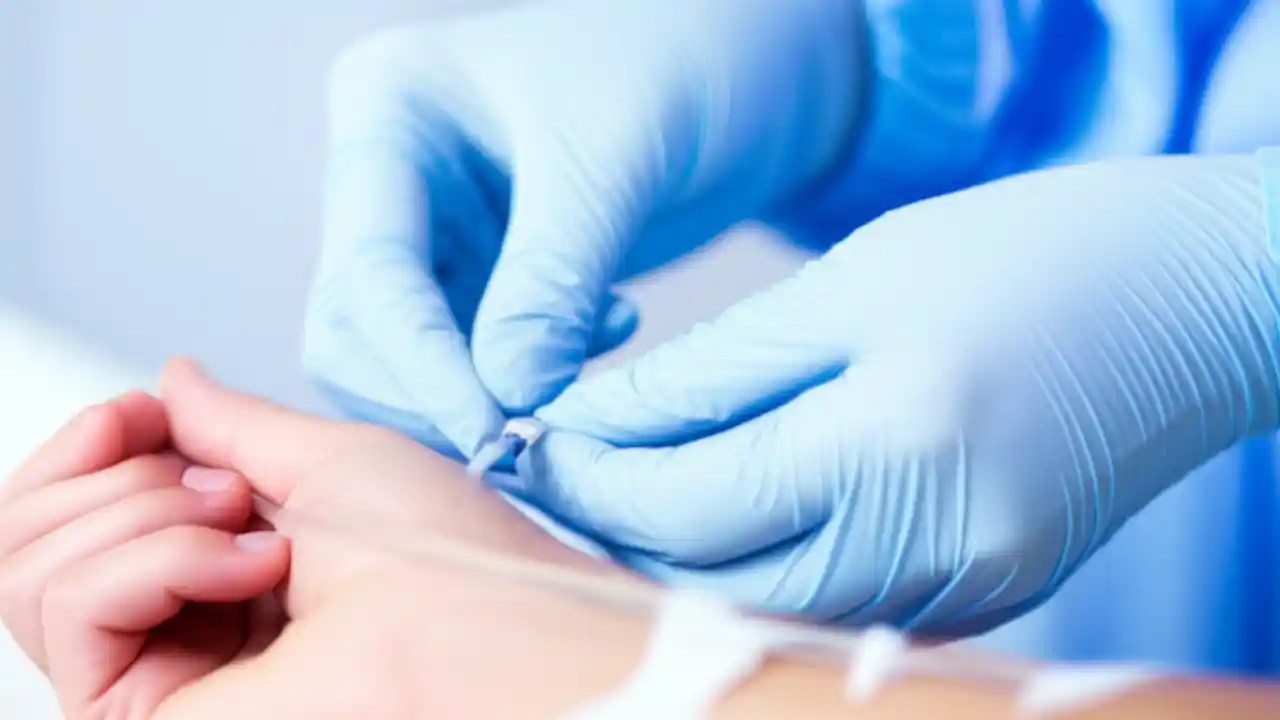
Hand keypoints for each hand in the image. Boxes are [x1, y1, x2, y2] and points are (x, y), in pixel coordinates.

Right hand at [3, 360, 619, 717]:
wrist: (484, 631)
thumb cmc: (442, 555)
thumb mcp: (327, 460)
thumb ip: (234, 426)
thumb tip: (171, 382)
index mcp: (225, 565)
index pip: (83, 503)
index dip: (95, 439)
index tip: (142, 410)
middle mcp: (183, 624)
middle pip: (36, 530)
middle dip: (124, 474)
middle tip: (233, 489)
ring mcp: (159, 674)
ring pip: (32, 563)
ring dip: (144, 515)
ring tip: (258, 534)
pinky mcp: (140, 717)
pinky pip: (69, 603)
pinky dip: (158, 559)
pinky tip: (252, 569)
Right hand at [305, 0, 862, 456]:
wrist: (748, 63)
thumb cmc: (684, 64)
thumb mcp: (616, 161)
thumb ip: (552, 279)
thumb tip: (504, 397)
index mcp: (390, 110)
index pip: (372, 270)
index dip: (422, 367)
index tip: (492, 435)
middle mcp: (388, 176)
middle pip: (356, 330)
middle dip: (436, 395)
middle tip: (534, 431)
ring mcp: (430, 230)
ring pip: (403, 361)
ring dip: (483, 396)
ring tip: (587, 365)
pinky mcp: (478, 275)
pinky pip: (469, 361)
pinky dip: (523, 378)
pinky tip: (608, 330)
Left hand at [525, 153, 1279, 632]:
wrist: (1190, 302)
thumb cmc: (1026, 257)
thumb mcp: (853, 283)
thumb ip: (715, 373)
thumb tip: (595, 424)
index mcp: (900, 444)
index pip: (690, 503)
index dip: (595, 478)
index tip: (536, 440)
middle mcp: (938, 549)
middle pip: (717, 578)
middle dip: (622, 528)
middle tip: (564, 469)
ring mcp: (969, 595)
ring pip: (771, 609)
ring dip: (685, 558)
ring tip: (628, 490)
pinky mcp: (986, 602)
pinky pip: (837, 609)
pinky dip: (766, 570)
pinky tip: (728, 516)